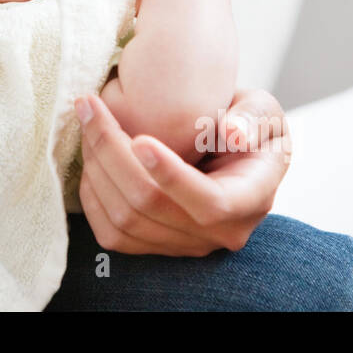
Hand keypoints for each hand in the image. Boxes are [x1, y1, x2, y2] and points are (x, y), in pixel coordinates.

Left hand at [75, 87, 290, 255]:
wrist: (232, 151)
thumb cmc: (249, 125)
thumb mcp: (265, 113)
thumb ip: (254, 117)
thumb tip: (234, 133)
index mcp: (251, 200)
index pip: (210, 203)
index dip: (171, 175)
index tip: (140, 138)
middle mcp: (217, 233)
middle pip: (151, 206)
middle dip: (111, 151)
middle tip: (89, 105)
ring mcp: (184, 244)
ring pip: (124, 219)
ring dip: (95, 166)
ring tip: (87, 119)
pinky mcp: (154, 246)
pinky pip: (111, 233)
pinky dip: (91, 192)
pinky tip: (89, 153)